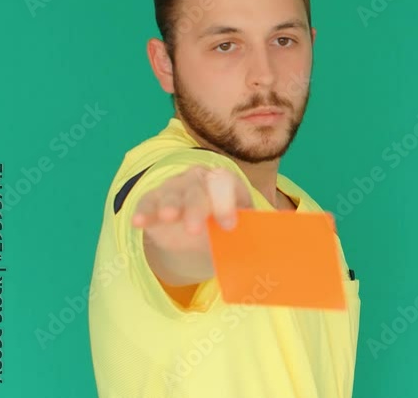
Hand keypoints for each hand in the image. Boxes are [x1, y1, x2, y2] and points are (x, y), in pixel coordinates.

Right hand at [130, 166, 251, 282]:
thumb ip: (256, 231)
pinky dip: (143, 212)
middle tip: (194, 230)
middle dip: (197, 208)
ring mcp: (174, 188)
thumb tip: (278, 237)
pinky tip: (139, 223)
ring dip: (170, 206)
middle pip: (197, 190)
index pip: (226, 185)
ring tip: (168, 218)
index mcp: (224, 182)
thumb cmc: (224, 226)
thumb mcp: (242, 228)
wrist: (198, 232)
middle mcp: (198, 180)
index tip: (229, 226)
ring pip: (171, 193)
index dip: (227, 204)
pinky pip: (147, 202)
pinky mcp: (153, 200)